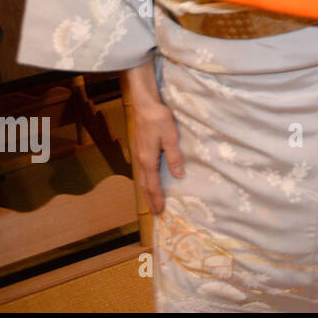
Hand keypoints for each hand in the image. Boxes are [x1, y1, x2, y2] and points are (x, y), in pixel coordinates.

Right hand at [123, 61, 183, 215]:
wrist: (144, 104)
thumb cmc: (159, 119)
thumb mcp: (170, 137)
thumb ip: (174, 156)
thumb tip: (178, 175)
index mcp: (148, 160)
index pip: (152, 185)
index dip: (156, 199)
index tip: (159, 212)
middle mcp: (141, 160)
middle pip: (145, 185)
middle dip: (150, 199)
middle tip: (155, 213)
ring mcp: (139, 154)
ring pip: (142, 178)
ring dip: (147, 191)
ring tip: (152, 201)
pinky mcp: (140, 149)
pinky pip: (142, 171)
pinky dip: (146, 181)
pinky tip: (150, 180)